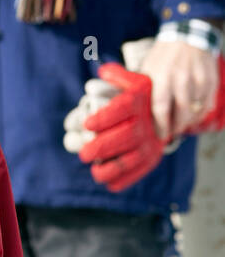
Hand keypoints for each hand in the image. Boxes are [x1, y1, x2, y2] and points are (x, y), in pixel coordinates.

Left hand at [78, 63, 165, 192]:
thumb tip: (103, 72)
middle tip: (84, 153)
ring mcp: (152, 141)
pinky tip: (110, 185)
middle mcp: (147, 122)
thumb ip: (117, 76)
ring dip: (112, 168)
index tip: (87, 124)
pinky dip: (126, 179)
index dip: (104, 117)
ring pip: (133, 157)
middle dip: (102, 147)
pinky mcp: (154, 155)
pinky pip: (141, 169)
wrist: (171, 106)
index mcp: (140, 101)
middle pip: (125, 136)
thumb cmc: (143, 93)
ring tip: (95, 172)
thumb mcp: (135, 80)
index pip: (122, 108)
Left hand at [139, 40, 219, 141]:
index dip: (161, 125)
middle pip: (182, 113)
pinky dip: (200, 114)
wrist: (187, 36)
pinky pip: (207, 105)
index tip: (160, 135)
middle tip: (171, 132)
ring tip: (181, 124)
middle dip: (176, 127)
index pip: (161, 108)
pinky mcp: (211, 81)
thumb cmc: (163, 56)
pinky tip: (193, 115)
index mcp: (162, 77)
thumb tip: (131, 108)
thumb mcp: (147, 68)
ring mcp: (199, 80)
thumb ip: (142, 87)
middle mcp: (182, 79)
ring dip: (188, 122)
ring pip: (196, 111)